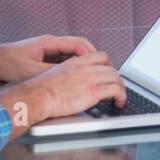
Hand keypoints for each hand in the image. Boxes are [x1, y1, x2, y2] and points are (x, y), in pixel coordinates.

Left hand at [0, 35, 96, 82]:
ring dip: (83, 61)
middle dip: (92, 56)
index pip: (78, 44)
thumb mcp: (29, 70)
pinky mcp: (44, 57)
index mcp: (49, 42)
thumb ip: (50, 72)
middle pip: (79, 46)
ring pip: (72, 52)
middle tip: (102, 68)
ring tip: (92, 73)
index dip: (90, 54)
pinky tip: (75, 76)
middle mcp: (50, 43)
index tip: (98, 64)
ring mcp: (48, 50)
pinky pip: (64, 59)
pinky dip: (73, 65)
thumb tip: (66, 77)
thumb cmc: (6, 63)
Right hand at [5, 52, 126, 121]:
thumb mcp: (55, 74)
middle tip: (117, 87)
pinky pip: (116, 90)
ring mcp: (91, 78)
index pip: (100, 56)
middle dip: (116, 78)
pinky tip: (119, 103)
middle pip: (110, 67)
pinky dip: (122, 96)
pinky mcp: (94, 91)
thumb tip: (70, 81)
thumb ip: (66, 73)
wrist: (38, 96)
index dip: (109, 64)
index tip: (110, 72)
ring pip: (116, 78)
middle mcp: (85, 68)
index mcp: (76, 62)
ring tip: (120, 96)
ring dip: (121, 87)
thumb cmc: (40, 90)